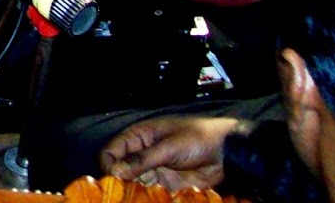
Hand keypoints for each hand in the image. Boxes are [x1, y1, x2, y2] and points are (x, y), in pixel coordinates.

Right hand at [101, 115, 248, 190]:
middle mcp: (142, 155)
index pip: (112, 150)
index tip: (112, 180)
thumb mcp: (169, 147)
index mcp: (139, 137)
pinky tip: (146, 200)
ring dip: (132, 194)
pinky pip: (150, 195)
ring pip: (133, 185)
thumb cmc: (197, 139)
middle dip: (118, 184)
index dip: (108, 164)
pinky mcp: (166, 187)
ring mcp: (153, 172)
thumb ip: (142, 160)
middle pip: (120, 171)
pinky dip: (146, 199)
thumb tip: (114, 171)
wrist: (227, 153)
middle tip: (121, 196)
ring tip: (133, 199)